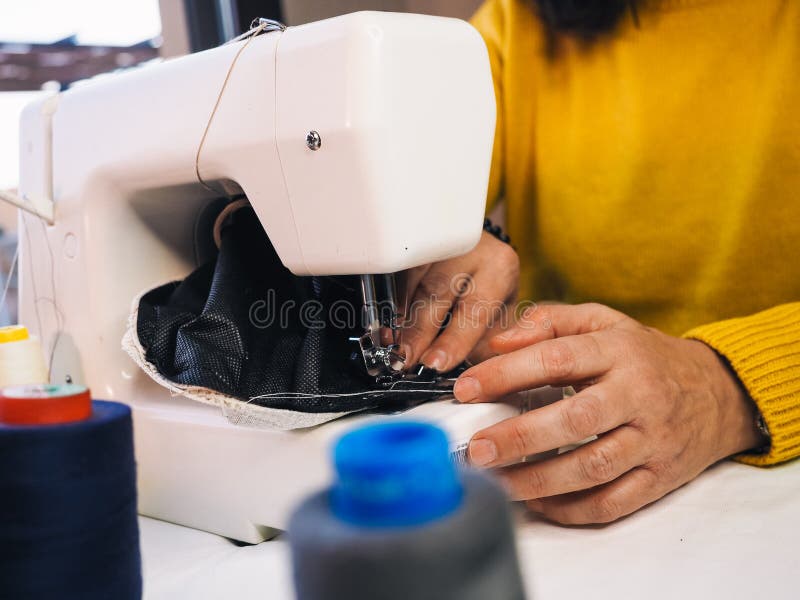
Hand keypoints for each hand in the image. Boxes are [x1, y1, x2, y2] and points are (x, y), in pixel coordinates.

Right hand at [401, 231, 518, 371]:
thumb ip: (483, 346)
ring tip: (392, 345)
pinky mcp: (413, 245)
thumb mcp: (500, 318)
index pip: (475, 307)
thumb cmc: (488, 293)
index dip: (454, 338)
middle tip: (405, 359)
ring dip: (399, 318)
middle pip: (437, 291)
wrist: (478, 257)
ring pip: (411, 280)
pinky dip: (390, 302)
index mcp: (499, 268)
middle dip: (418, 331)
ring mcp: (438, 244)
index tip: (435, 363)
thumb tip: (463, 376)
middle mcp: (470, 250)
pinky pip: (396, 273)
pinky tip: (386, 323)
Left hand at [453, 303, 763, 524]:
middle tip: (477, 449)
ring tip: (497, 480)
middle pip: (575, 420)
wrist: (717, 392)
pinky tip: (538, 503)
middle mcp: (638, 395)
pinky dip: (572, 509)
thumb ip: (549, 322)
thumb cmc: (645, 355)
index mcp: (618, 351)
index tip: (466, 389)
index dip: (506, 374)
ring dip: (538, 480)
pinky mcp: (660, 477)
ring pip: (592, 468)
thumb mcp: (603, 321)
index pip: (556, 359)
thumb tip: (497, 342)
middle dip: (519, 437)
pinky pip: (614, 502)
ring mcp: (653, 440)